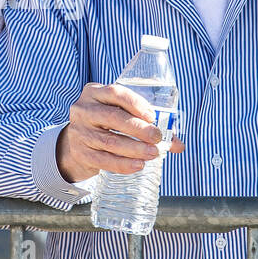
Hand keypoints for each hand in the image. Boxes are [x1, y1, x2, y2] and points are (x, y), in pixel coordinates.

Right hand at [56, 82, 184, 182]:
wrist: (79, 142)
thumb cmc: (107, 123)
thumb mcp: (121, 114)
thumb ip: (147, 124)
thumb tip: (178, 144)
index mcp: (95, 92)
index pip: (115, 92)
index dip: (135, 103)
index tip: (152, 116)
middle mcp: (84, 109)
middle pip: (113, 118)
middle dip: (139, 129)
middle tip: (157, 138)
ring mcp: (79, 131)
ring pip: (109, 141)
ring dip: (134, 149)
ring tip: (153, 154)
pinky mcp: (80, 152)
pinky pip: (103, 160)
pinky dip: (122, 164)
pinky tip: (138, 165)